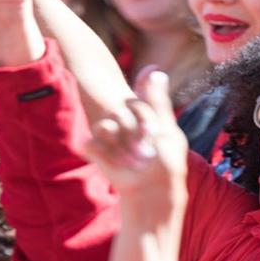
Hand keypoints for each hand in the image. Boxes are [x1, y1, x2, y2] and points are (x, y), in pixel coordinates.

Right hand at [84, 67, 188, 199]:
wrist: (150, 191)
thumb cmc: (165, 162)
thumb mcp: (166, 128)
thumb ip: (158, 101)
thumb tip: (157, 69)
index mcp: (142, 117)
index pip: (134, 101)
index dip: (142, 113)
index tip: (151, 131)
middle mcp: (125, 125)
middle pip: (117, 111)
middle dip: (132, 131)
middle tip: (145, 152)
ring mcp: (110, 138)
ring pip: (105, 124)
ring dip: (120, 144)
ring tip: (132, 159)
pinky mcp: (97, 150)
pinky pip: (93, 141)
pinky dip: (104, 153)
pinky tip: (117, 164)